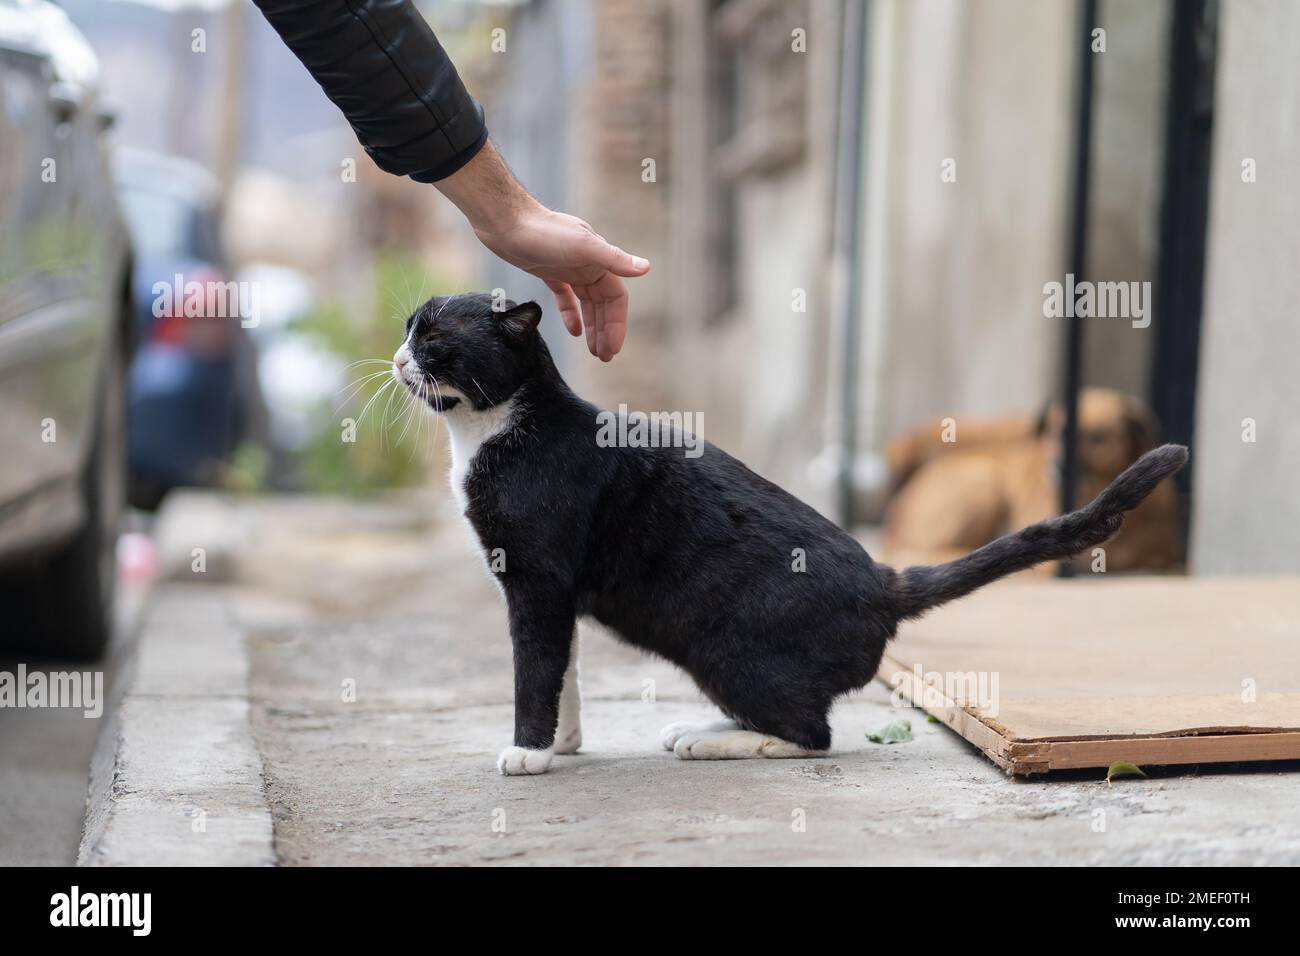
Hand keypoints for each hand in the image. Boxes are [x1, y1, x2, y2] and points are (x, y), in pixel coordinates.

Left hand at [437, 141, 648, 360]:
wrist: (504, 221)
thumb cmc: (543, 232)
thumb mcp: (582, 246)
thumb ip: (612, 258)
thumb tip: (645, 268)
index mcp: (599, 260)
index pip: (616, 297)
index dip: (617, 324)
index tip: (613, 349)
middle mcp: (588, 264)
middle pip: (603, 303)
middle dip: (606, 330)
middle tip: (604, 357)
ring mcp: (568, 267)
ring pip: (587, 302)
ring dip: (592, 326)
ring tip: (594, 351)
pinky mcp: (548, 270)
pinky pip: (566, 296)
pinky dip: (571, 313)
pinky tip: (573, 331)